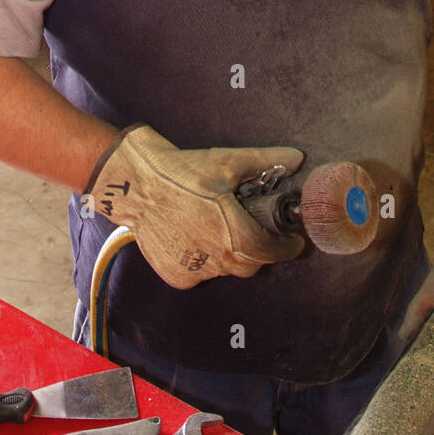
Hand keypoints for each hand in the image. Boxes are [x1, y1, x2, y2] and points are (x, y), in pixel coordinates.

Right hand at [90, 125, 305, 288]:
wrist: (136, 185)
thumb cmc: (183, 173)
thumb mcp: (228, 162)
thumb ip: (266, 162)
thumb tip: (297, 158)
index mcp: (235, 236)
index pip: (272, 252)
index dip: (287, 248)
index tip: (294, 242)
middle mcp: (217, 260)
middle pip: (250, 263)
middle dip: (258, 248)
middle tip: (254, 228)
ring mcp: (195, 271)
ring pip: (225, 269)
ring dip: (229, 253)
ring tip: (218, 226)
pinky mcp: (177, 276)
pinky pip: (201, 273)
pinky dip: (204, 259)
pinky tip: (195, 235)